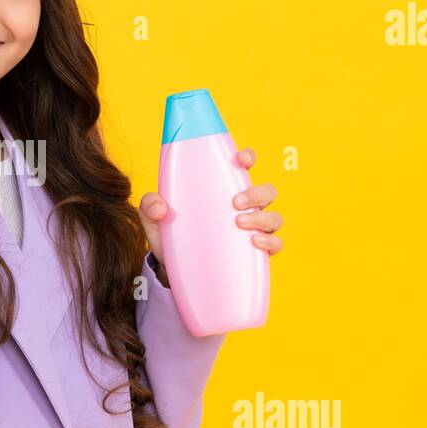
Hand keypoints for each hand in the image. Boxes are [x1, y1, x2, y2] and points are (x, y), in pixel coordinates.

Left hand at [137, 147, 283, 273]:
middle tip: (235, 203)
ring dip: (263, 218)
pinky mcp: (256, 253)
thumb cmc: (170, 234)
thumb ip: (150, 205)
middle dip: (257, 193)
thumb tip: (161, 208)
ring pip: (274, 217)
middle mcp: (244, 206)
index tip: (241, 159)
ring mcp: (252, 229)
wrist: (173, 270)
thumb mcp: (154, 218)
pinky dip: (271, 241)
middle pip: (267, 191)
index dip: (248, 157)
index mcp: (223, 188)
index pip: (243, 166)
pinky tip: (255, 243)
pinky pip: (275, 243)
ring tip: (240, 223)